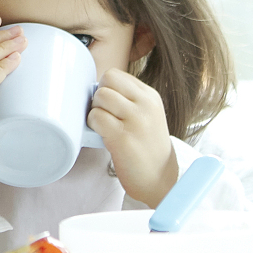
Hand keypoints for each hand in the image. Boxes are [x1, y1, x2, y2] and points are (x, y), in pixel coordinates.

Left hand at [89, 68, 176, 206]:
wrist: (159, 178)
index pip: (115, 74)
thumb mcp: (146, 115)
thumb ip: (127, 99)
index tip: (109, 106)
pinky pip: (96, 117)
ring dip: (95, 111)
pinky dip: (93, 125)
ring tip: (105, 126)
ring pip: (100, 96)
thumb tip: (94, 89)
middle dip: (99, 97)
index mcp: (150, 96)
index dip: (105, 88)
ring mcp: (136, 120)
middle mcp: (146, 104)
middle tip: (105, 116)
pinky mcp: (123, 137)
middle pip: (106, 80)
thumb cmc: (146, 146)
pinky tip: (103, 135)